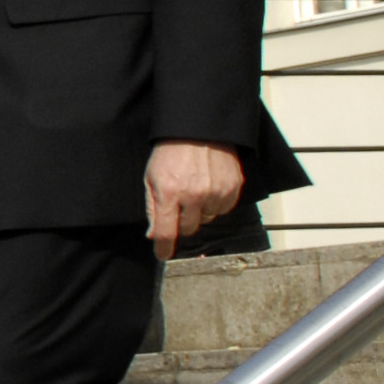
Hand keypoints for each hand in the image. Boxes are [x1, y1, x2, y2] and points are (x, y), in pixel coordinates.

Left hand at [145, 139, 245, 258]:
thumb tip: (154, 234)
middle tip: (179, 204)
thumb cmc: (171, 150)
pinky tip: (209, 186)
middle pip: (188, 229)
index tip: (162, 254)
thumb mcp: (151, 177)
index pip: (166, 232)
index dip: (163, 248)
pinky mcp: (232, 187)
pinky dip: (216, 203)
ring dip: (200, 211)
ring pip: (207, 219)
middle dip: (181, 222)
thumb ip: (152, 207)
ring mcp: (215, 192)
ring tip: (195, 189)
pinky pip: (224, 209)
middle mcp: (193, 195)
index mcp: (169, 192)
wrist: (199, 129)